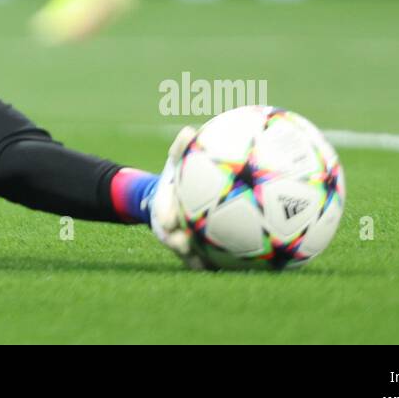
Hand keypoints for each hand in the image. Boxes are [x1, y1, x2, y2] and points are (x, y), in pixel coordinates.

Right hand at [149, 125, 209, 269]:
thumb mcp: (175, 163)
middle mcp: (168, 228)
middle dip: (178, 244)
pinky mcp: (193, 254)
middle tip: (186, 245)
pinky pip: (205, 262)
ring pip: (186, 256)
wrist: (165, 203)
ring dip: (196, 261)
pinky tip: (238, 268)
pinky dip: (216, 265)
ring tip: (209, 266)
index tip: (168, 222)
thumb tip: (188, 129)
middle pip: (170, 239)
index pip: (160, 212)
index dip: (163, 218)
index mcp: (163, 208)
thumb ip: (180, 148)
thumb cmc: (176, 180)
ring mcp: (179, 243)